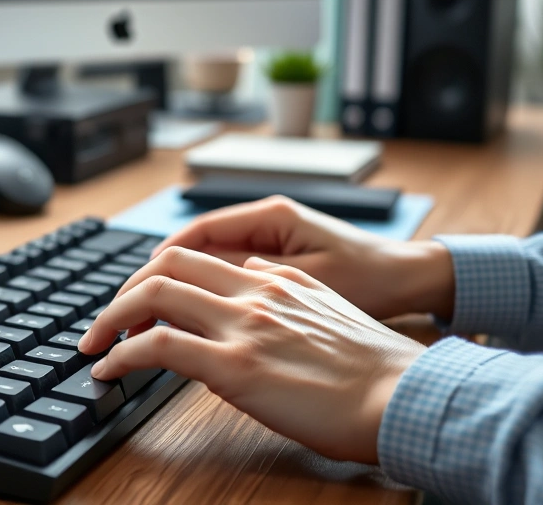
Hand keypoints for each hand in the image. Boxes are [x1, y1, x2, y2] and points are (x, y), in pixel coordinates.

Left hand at [78, 247, 426, 463]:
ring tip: (92, 345)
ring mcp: (243, 324)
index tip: (137, 301)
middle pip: (167, 265)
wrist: (404, 396)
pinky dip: (120, 354)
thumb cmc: (374, 368)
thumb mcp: (326, 311)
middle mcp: (255, 290)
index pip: (198, 257)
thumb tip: (254, 283)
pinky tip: (107, 370)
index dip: (156, 276)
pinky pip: (158, 346)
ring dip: (110, 318)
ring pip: (154, 295)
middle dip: (123, 290)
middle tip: (102, 321)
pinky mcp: (235, 365)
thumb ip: (284, 292)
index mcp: (277, 277)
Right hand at [152, 196, 454, 320]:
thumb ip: (247, 281)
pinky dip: (206, 296)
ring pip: (207, 263)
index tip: (128, 299)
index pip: (192, 235)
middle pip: (191, 248)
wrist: (416, 282)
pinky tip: (194, 322)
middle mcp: (267, 222)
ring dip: (177, 291)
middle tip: (126, 317)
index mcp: (270, 218)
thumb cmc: (372, 280)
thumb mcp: (306, 281)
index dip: (153, 270)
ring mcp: (274, 241)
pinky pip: (230, 275)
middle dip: (154, 282)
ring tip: (150, 324)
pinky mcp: (283, 262)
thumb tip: (190, 290)